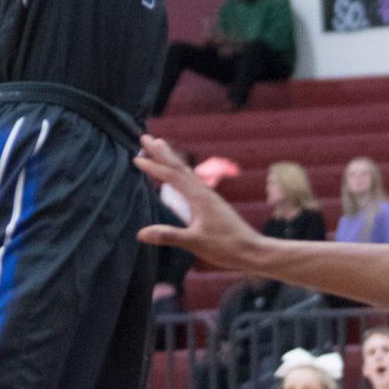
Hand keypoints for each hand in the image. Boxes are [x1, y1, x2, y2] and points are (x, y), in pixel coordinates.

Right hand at [136, 137, 264, 269]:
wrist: (253, 251)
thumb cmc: (226, 247)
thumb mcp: (194, 242)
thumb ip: (168, 236)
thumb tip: (140, 233)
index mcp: (198, 197)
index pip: (171, 176)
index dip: (152, 167)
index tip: (135, 158)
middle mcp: (204, 192)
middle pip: (178, 166)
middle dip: (161, 152)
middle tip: (145, 137)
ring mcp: (209, 196)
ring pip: (186, 171)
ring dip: (171, 158)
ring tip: (161, 146)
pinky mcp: (213, 203)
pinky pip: (192, 180)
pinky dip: (181, 172)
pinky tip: (182, 175)